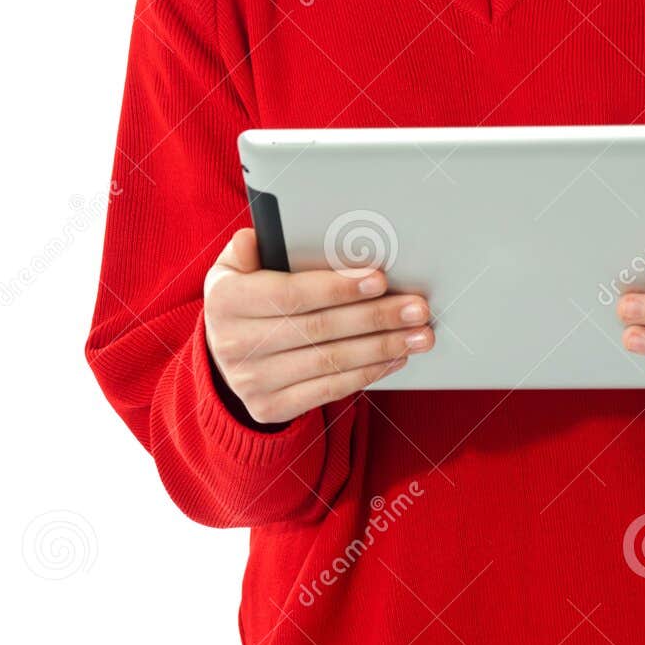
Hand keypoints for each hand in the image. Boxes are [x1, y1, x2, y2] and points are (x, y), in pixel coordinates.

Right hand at [203, 227, 434, 424]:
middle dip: (376, 317)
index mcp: (225, 301)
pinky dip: (368, 373)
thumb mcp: (235, 267)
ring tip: (419, 334)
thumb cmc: (245, 297)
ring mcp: (251, 381)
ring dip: (383, 347)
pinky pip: (329, 390)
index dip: (338, 287)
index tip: (380, 279)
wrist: (225, 351)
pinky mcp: (270, 407)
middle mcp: (233, 344)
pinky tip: (395, 357)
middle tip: (417, 308)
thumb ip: (249, 250)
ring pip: (330, 362)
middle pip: (319, 329)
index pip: (291, 294)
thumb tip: (259, 237)